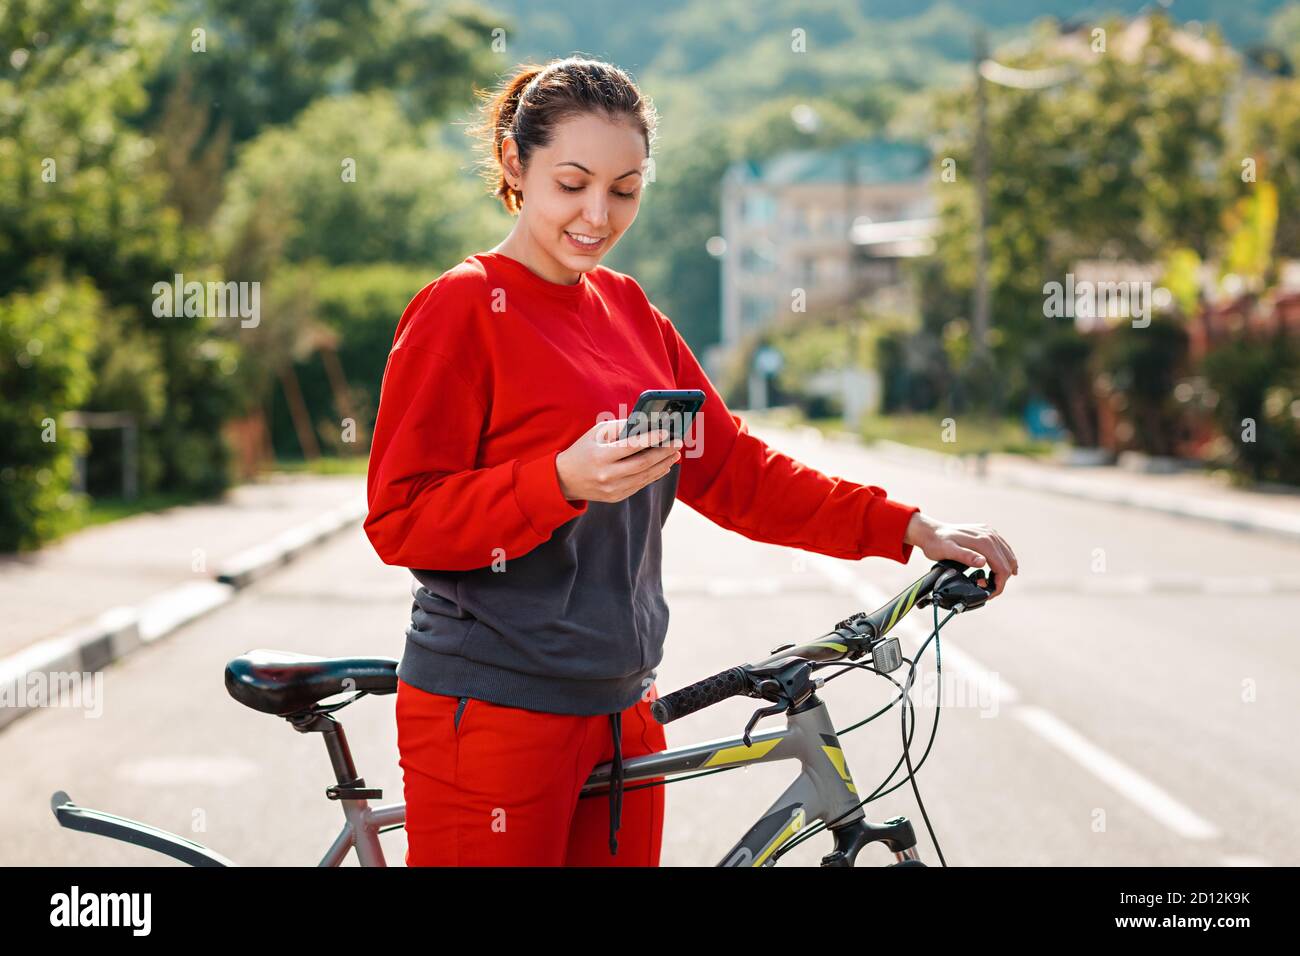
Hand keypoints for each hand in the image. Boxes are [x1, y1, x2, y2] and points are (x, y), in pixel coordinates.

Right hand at [555, 419, 683, 503]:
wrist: (564, 479)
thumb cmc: (583, 450)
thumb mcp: (596, 434)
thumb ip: (620, 428)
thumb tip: (646, 425)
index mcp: (601, 456)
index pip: (631, 447)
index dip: (651, 439)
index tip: (667, 432)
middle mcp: (607, 475)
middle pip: (643, 464)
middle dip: (663, 452)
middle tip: (677, 443)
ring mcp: (612, 489)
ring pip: (645, 476)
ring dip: (663, 465)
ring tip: (675, 454)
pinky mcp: (616, 497)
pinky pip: (640, 485)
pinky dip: (654, 475)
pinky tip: (663, 466)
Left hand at [904, 512, 1018, 599]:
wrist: (931, 532)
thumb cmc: (937, 544)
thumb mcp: (948, 552)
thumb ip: (965, 556)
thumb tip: (983, 562)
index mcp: (983, 542)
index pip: (1002, 567)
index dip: (999, 584)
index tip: (989, 593)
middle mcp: (989, 535)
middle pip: (1007, 563)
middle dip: (1001, 580)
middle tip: (989, 590)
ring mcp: (990, 533)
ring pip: (1008, 556)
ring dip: (1004, 571)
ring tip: (993, 583)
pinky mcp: (988, 533)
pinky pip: (1003, 549)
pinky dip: (1004, 561)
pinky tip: (999, 569)